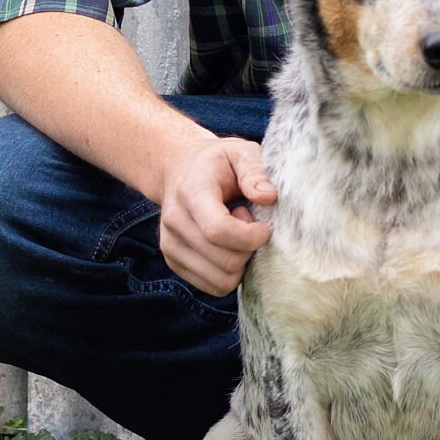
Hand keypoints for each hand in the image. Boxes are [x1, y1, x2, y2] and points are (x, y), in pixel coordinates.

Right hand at [156, 135, 276, 296]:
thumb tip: (269, 197)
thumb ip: (255, 171)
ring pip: (221, 280)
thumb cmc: (216, 163)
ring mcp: (170, 246)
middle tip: (249, 224)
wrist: (178, 170)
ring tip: (236, 235)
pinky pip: (213, 287)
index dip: (250, 237)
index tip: (265, 228)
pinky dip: (229, 272)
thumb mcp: (239, 152)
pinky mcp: (174, 262)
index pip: (218, 231)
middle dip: (249, 249)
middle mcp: (175, 222)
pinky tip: (226, 247)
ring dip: (240, 263)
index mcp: (191, 193)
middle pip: (224, 261)